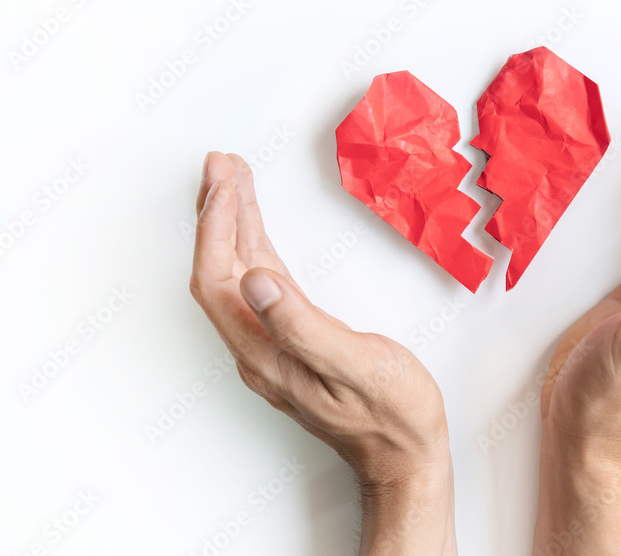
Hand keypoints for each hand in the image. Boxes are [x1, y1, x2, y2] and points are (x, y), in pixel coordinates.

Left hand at [190, 152, 456, 555]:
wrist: (405, 455)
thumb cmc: (392, 413)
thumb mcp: (356, 364)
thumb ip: (301, 325)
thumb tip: (254, 280)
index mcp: (264, 353)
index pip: (218, 280)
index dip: (215, 228)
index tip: (223, 183)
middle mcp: (257, 348)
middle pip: (218, 271)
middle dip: (217, 213)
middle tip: (221, 165)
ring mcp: (272, 345)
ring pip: (238, 274)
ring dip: (234, 224)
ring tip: (233, 178)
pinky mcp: (291, 341)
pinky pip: (261, 283)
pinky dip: (255, 245)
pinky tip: (257, 226)